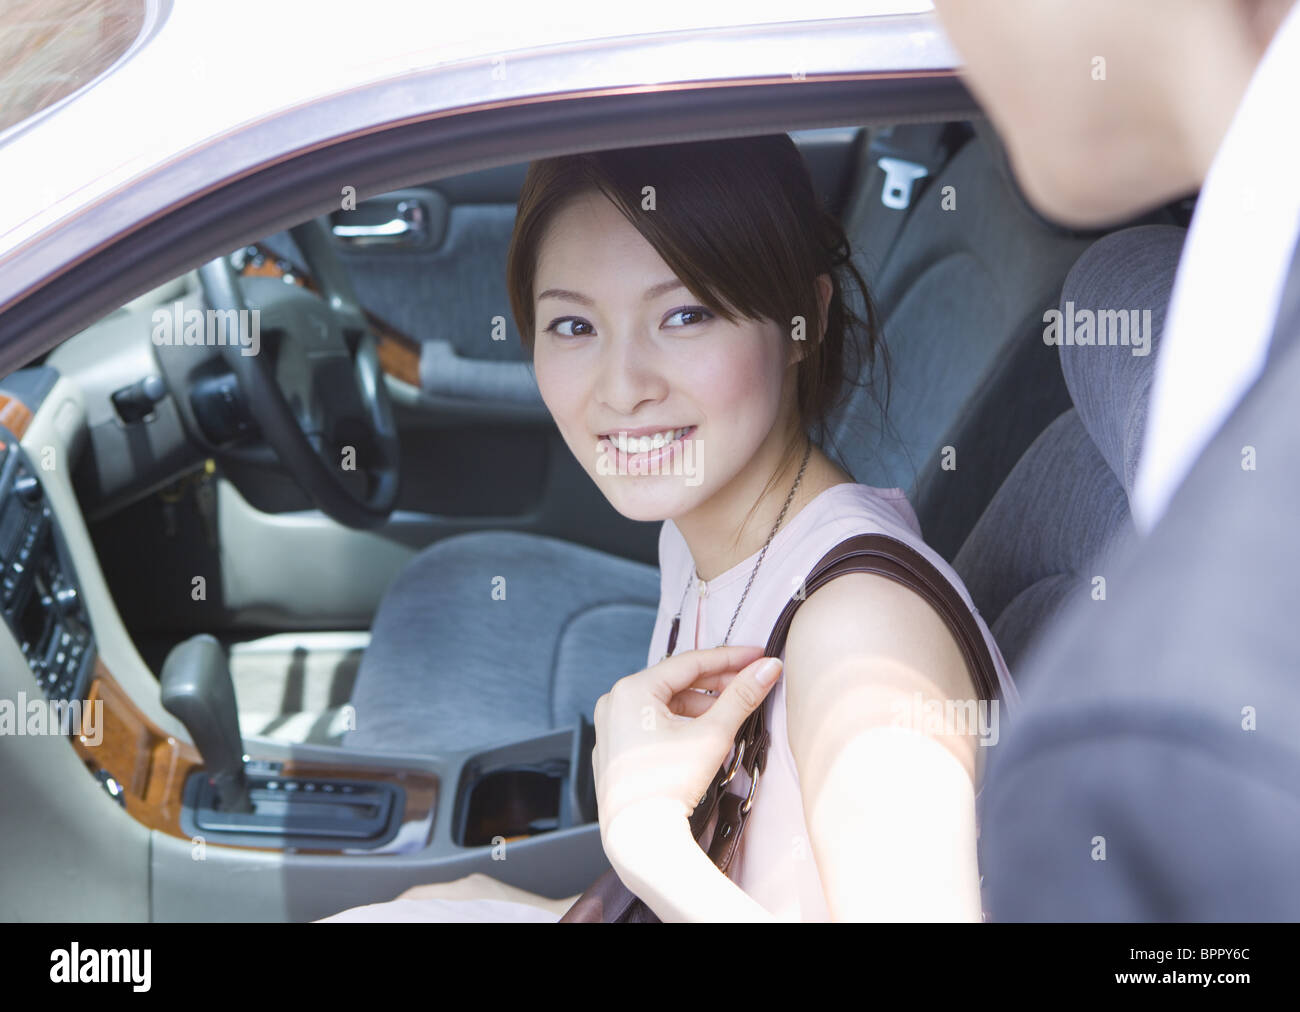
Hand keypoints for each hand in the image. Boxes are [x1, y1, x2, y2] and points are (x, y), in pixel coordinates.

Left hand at [591, 645, 782, 867]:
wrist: (641, 838)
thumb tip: (769, 668)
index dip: (730, 658)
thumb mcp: (712, 734)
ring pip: (663, 705)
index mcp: (632, 690)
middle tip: (750, 683)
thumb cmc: (670, 785)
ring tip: (730, 714)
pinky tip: (702, 733)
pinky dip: (678, 724)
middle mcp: (614, 703)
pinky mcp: (614, 752)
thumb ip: (741, 696)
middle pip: (675, 683)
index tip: (758, 655)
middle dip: (716, 684)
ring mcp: (610, 728)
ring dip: (699, 706)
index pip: (690, 663)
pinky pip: (649, 725)